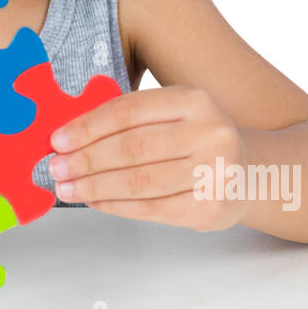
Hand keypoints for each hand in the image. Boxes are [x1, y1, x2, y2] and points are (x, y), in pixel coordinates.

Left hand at [48, 85, 250, 230]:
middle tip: (56, 168)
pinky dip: (116, 206)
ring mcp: (215, 172)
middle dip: (86, 160)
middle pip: (132, 148)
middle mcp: (210, 132)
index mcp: (194, 99)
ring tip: (67, 187)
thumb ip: (130, 120)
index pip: (129, 111)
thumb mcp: (174, 115)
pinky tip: (94, 201)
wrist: (252, 172)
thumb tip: (69, 136)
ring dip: (95, 186)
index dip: (88, 126)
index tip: (57, 140)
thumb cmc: (196, 141)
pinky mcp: (211, 208)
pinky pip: (151, 209)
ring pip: (140, 181)